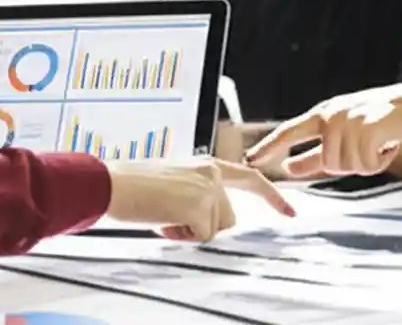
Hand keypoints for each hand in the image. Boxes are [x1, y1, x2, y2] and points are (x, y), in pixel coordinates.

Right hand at [104, 159, 295, 241]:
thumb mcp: (173, 181)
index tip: (290, 211)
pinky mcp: (199, 205)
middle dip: (203, 225)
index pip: (249, 177)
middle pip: (228, 217)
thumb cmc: (132, 185)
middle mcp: (211, 173)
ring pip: (215, 228)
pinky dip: (181, 236)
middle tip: (170, 218)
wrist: (111, 183)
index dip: (271, 195)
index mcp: (205, 164)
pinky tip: (162, 221)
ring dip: (190, 231)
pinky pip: (201, 236)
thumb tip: (208, 220)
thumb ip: (197, 193)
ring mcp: (207, 188)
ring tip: (163, 216)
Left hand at [245, 85, 401, 178]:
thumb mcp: (344, 133)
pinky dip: (380, 161)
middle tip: (369, 152)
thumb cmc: (379, 121)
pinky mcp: (368, 128)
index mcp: (323, 114)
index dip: (270, 146)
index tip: (251, 158)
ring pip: (348, 166)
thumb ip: (317, 153)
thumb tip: (290, 169)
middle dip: (349, 165)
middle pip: (328, 163)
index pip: (290, 130)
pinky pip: (367, 165)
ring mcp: (350, 120)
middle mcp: (333, 115)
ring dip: (367, 164)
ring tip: (379, 146)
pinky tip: (388, 146)